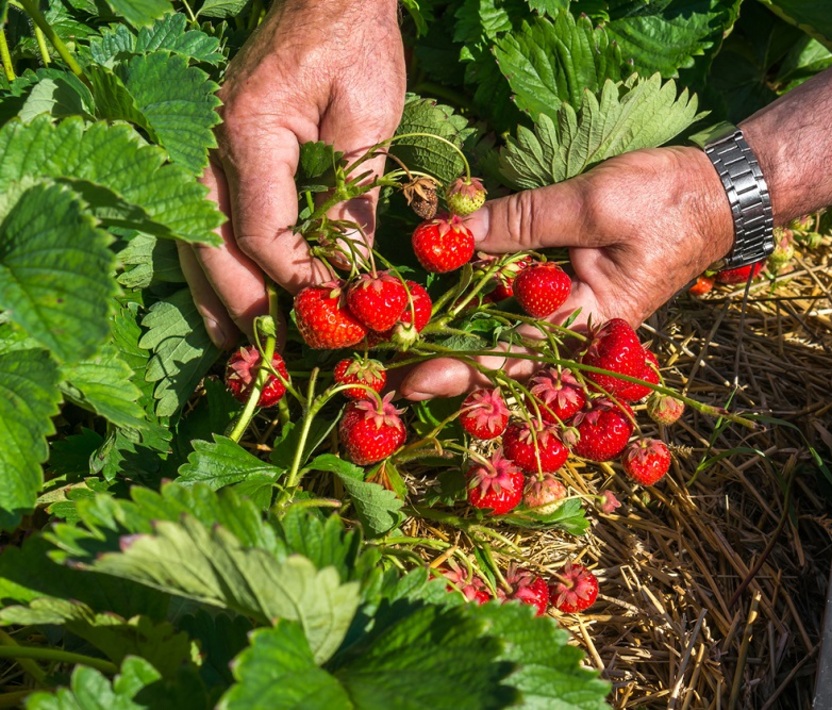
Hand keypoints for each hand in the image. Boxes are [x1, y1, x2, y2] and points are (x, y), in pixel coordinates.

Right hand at [179, 0, 405, 348]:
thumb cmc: (354, 46)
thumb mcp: (370, 117)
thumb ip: (355, 192)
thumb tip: (355, 266)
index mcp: (250, 133)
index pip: (263, 231)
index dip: (297, 276)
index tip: (334, 304)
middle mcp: (210, 145)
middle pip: (212, 244)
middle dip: (242, 304)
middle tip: (269, 355)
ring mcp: (204, 148)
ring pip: (196, 237)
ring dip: (217, 295)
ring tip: (236, 346)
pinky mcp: (216, 153)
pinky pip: (205, 218)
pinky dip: (214, 264)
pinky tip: (226, 300)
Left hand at [399, 146, 734, 399]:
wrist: (716, 191)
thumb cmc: (668, 200)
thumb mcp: (595, 204)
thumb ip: (526, 220)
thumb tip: (457, 231)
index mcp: (594, 322)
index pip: (519, 353)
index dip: (463, 368)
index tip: (416, 380)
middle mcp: (582, 327)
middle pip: (506, 355)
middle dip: (450, 365)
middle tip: (390, 377)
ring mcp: (576, 309)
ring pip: (511, 330)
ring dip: (461, 337)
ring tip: (405, 347)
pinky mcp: (571, 287)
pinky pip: (524, 303)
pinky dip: (487, 301)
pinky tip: (450, 302)